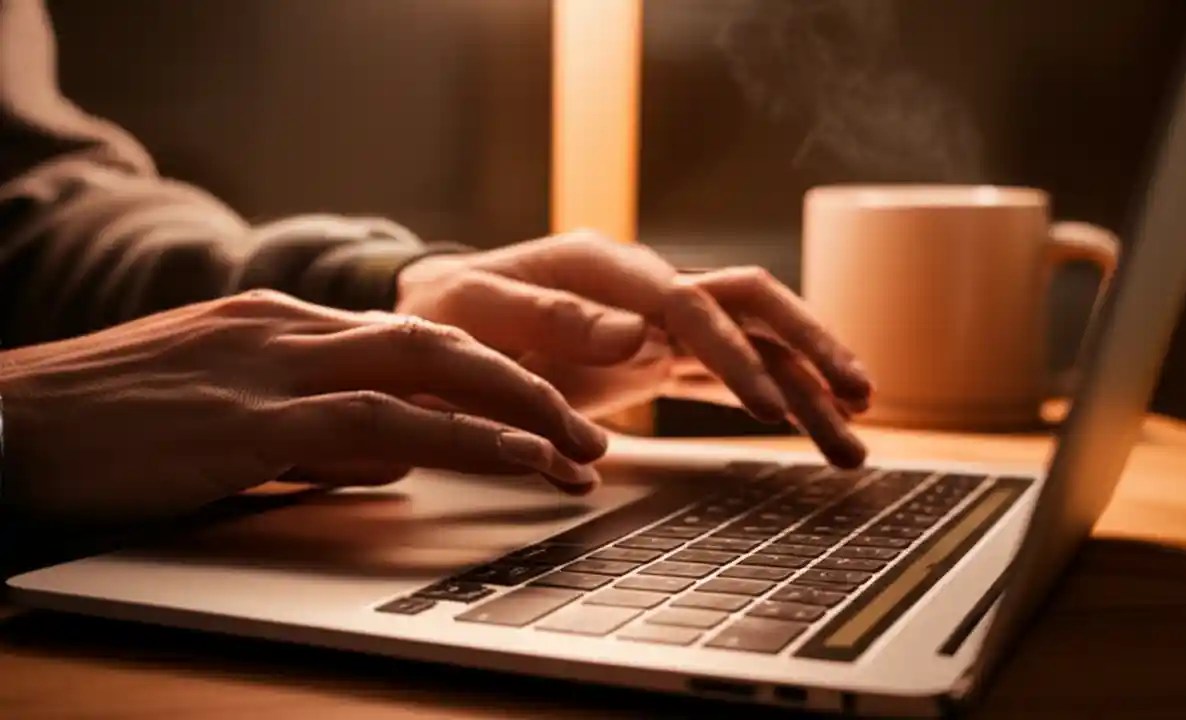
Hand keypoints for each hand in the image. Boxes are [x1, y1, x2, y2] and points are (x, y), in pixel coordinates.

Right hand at [0, 290, 607, 523]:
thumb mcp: (229, 418)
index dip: (490, 371)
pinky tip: (510, 458)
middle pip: (438, 342)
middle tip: (589, 428)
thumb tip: (395, 461)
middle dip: (525, 382)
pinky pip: (376, 424)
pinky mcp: (246, 424)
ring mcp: (268, 371)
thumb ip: (316, 431)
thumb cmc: (111, 427)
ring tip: (576, 451)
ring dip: (513, 412)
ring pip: (423, 376)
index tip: (544, 405)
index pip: (414, 337)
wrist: (6, 424)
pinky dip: (455, 438)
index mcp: (283, 326)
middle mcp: (288, 333)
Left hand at [397, 232, 872, 465]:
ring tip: (857, 432)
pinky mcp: (662, 353)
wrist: (443, 310)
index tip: (766, 408)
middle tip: (859, 397)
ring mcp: (661, 320)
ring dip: (807, 382)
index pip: (692, 302)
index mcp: (607, 269)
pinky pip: (730, 369)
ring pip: (755, 340)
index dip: (733, 353)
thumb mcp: (476, 311)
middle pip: (751, 302)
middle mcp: (647, 287)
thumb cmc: (451, 312)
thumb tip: (638, 337)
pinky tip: (815, 423)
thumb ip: (552, 320)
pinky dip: (774, 394)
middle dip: (808, 347)